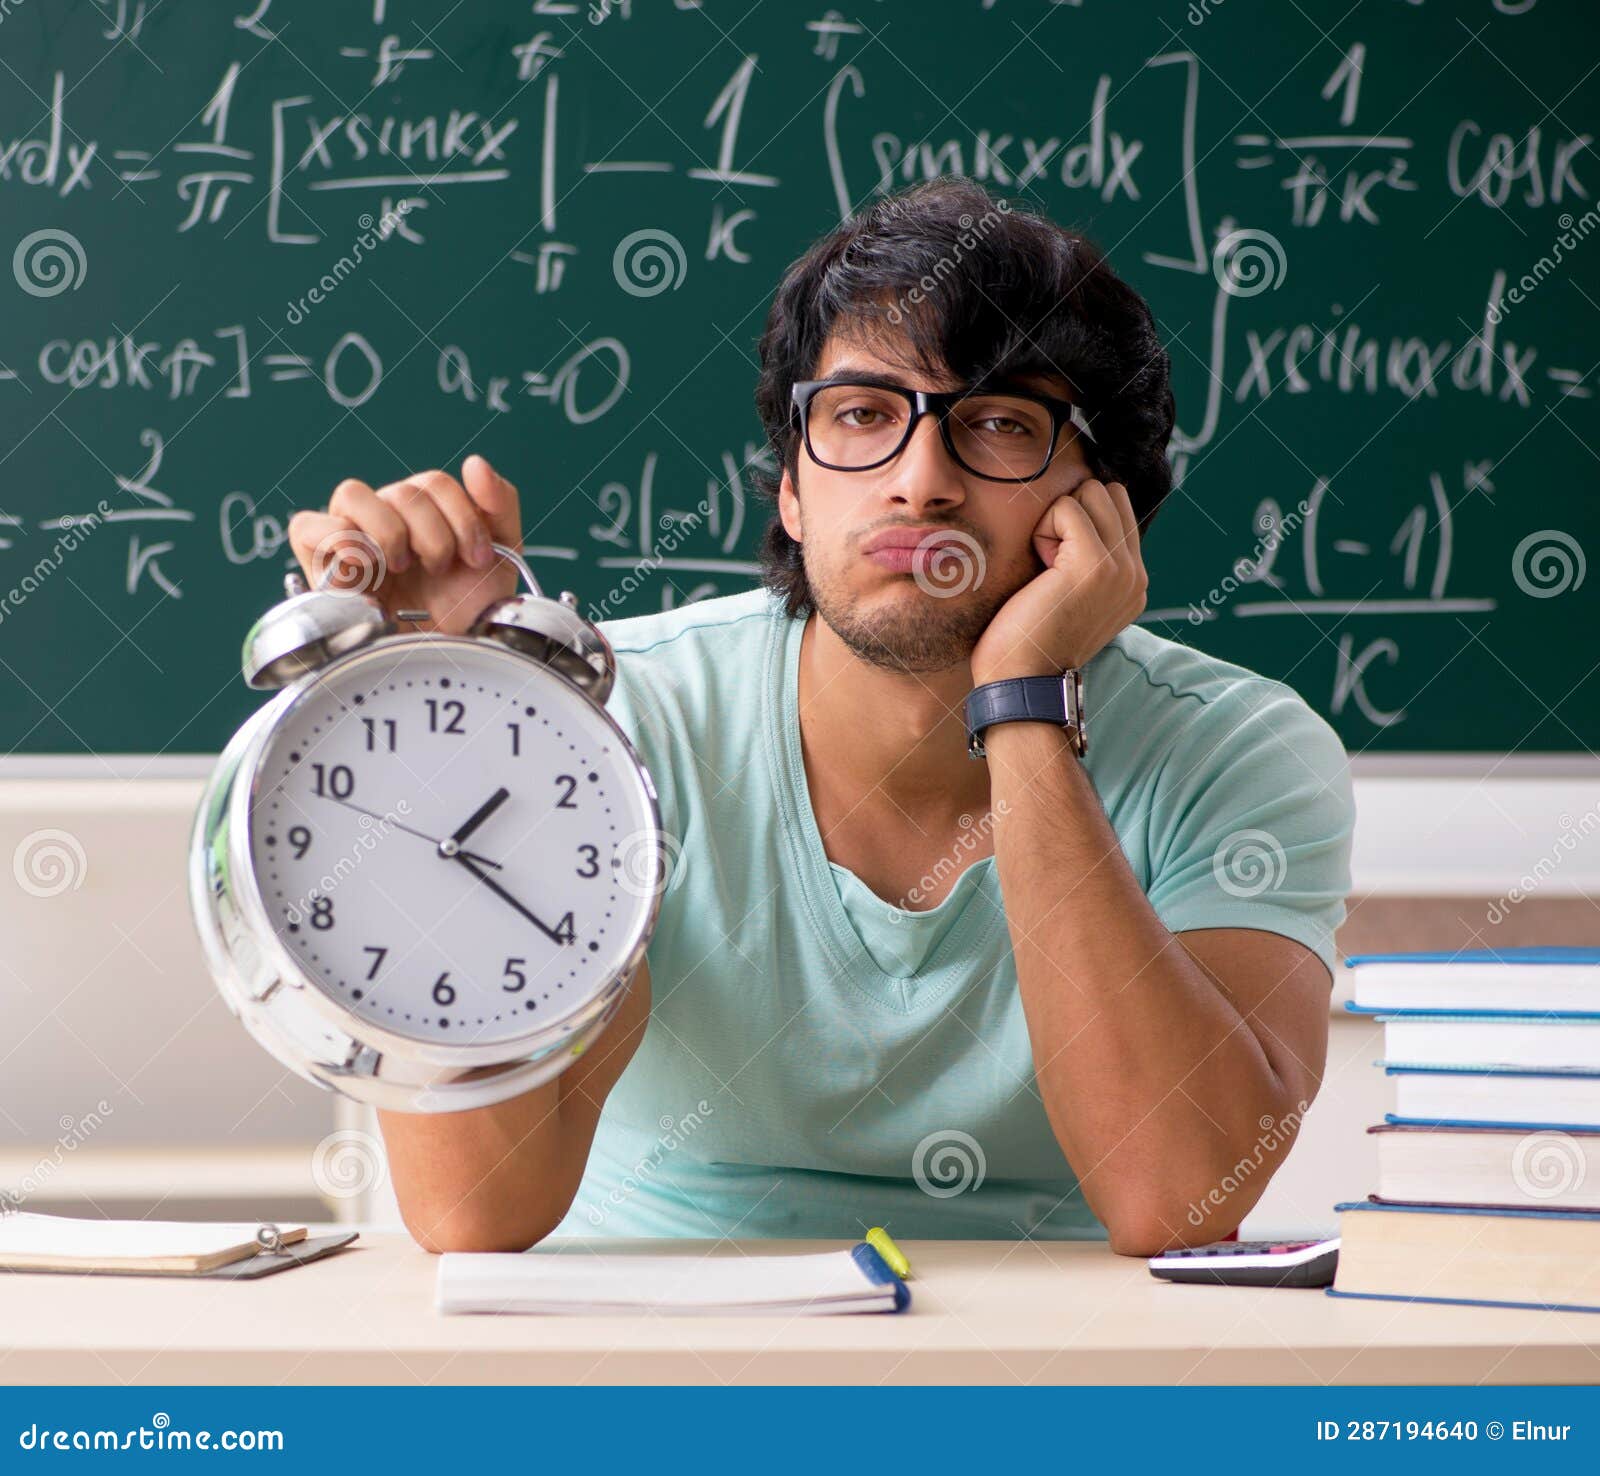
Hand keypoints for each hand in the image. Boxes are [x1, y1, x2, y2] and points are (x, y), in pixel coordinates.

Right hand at [287, 455, 521, 635]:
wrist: (448, 654)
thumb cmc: (468, 608)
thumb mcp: (502, 553)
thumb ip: (499, 502)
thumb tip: (475, 463)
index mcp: (424, 511)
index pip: (433, 482)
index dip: (462, 516)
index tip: (476, 558)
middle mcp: (385, 517)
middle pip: (402, 491)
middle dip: (435, 535)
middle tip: (441, 569)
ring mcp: (350, 537)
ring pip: (353, 493)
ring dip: (390, 532)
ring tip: (402, 566)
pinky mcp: (318, 564)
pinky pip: (308, 526)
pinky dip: (340, 539)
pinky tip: (371, 565)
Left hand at [969, 478, 1146, 684]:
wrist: (1021, 680)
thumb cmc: (1028, 638)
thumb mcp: (1071, 597)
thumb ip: (1089, 561)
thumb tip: (1078, 512)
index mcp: (1133, 582)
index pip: (1119, 509)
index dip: (1079, 521)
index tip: (1057, 564)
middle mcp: (1136, 575)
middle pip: (1109, 492)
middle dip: (1073, 512)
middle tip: (1050, 560)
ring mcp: (1121, 569)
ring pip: (1092, 493)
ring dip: (1058, 519)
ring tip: (1046, 565)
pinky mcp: (1096, 565)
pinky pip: (1067, 507)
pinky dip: (1044, 528)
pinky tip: (1040, 567)